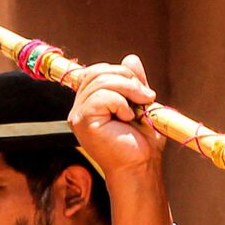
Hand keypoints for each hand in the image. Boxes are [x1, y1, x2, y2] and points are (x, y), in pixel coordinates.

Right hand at [67, 55, 166, 177]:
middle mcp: (80, 108)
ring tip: (139, 108)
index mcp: (90, 103)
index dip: (121, 73)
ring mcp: (78, 115)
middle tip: (146, 97)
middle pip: (97, 71)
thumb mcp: (141, 104)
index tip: (144, 92)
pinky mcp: (82, 121)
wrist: (141, 166)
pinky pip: (101, 96)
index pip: (97, 71)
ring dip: (128, 90)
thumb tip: (131, 58)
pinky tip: (127, 118)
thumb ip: (134, 82)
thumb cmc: (141, 143)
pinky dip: (120, 103)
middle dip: (127, 78)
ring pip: (100, 81)